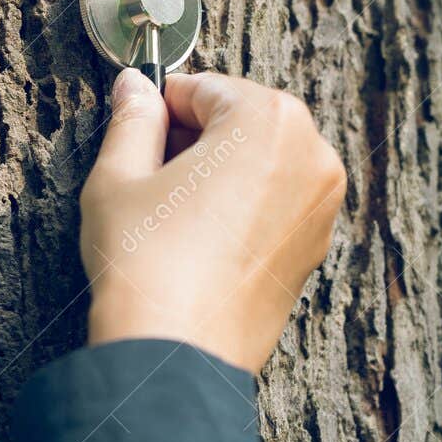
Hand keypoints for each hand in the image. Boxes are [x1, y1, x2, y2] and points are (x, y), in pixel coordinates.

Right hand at [78, 68, 345, 373]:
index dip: (159, 107)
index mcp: (270, 119)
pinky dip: (239, 206)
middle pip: (239, 121)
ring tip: (171, 213)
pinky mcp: (315, 248)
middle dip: (193, 139)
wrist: (176, 355)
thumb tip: (134, 87)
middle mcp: (312, 154)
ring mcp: (322, 205)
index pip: (204, 88)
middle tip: (148, 176)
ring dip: (217, 172)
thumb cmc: (147, 264)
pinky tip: (197, 238)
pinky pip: (273, 202)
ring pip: (259, 162)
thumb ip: (131, 119)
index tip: (135, 128)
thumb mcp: (119, 176)